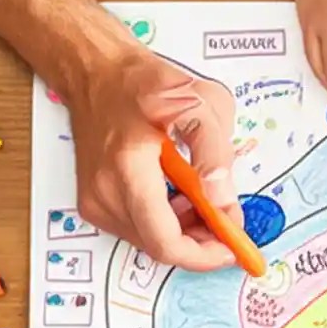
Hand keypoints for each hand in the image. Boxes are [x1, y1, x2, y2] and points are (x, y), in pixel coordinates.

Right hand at [69, 47, 241, 270]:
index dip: (204, 256)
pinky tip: (181, 196)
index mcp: (128, 170)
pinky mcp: (93, 203)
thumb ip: (216, 156)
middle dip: (201, 242)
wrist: (96, 72)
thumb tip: (223, 203)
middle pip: (161, 247)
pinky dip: (166, 222)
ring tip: (204, 199)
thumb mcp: (199, 105)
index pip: (165, 242)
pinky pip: (138, 229)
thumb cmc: (146, 83)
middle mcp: (105, 194)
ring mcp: (95, 202)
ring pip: (151, 241)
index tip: (233, 247)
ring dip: (185, 231)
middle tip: (228, 219)